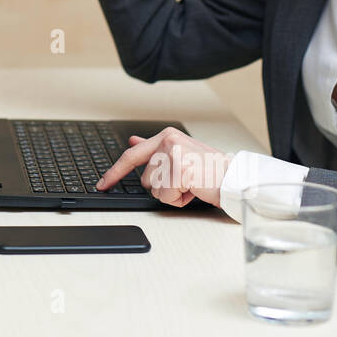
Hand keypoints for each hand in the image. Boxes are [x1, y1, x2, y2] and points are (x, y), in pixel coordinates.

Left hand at [95, 126, 232, 207]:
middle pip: (145, 180)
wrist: (234, 178)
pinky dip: (180, 200)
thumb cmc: (209, 170)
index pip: (132, 156)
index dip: (114, 173)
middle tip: (186, 181)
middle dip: (164, 187)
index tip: (102, 184)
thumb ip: (155, 149)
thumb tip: (132, 141)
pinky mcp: (179, 170)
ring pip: (155, 190)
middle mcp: (167, 141)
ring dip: (173, 194)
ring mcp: (173, 154)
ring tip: (191, 184)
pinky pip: (167, 197)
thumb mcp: (180, 154)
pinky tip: (194, 189)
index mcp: (166, 136)